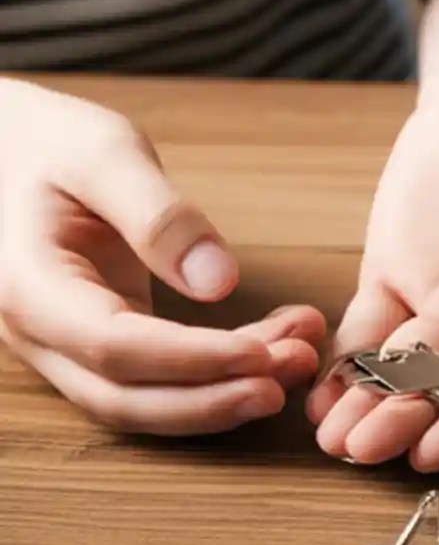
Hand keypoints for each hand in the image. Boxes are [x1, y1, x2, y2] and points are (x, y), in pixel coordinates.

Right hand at [0, 80, 325, 434]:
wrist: (1, 147)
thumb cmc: (42, 143)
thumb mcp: (101, 153)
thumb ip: (157, 215)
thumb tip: (218, 279)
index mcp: (26, 284)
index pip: (114, 347)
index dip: (194, 360)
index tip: (263, 354)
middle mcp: (39, 332)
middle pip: (128, 398)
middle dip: (218, 397)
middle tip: (297, 369)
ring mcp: (66, 346)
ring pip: (145, 401)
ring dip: (226, 393)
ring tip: (301, 356)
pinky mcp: (100, 345)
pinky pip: (157, 381)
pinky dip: (218, 373)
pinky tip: (274, 345)